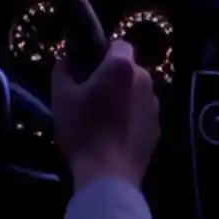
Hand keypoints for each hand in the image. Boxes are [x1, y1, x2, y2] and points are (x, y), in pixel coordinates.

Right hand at [52, 40, 159, 190]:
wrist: (108, 173)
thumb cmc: (82, 130)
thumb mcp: (61, 98)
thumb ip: (62, 71)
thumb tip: (65, 60)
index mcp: (121, 67)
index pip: (119, 45)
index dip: (104, 53)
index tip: (89, 68)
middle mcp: (144, 79)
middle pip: (129, 68)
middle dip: (113, 75)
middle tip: (92, 94)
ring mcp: (154, 104)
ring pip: (136, 90)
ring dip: (123, 95)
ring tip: (103, 116)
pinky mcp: (157, 126)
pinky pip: (142, 111)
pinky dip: (131, 115)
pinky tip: (115, 132)